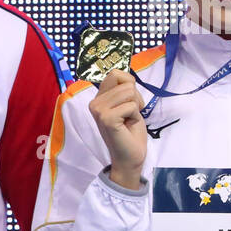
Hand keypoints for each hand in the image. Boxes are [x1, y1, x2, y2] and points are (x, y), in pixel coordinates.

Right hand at [88, 69, 146, 190]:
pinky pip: (131, 106)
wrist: (130, 156)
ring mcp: (98, 110)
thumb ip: (125, 90)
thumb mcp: (129, 105)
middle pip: (125, 82)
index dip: (131, 85)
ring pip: (129, 92)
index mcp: (99, 98)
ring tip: (129, 119)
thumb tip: (127, 76)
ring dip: (136, 106)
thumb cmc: (131, 131)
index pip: (116, 73)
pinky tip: (128, 125)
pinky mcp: (106, 119)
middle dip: (135, 97)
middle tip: (131, 114)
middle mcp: (95, 102)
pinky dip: (136, 115)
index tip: (131, 102)